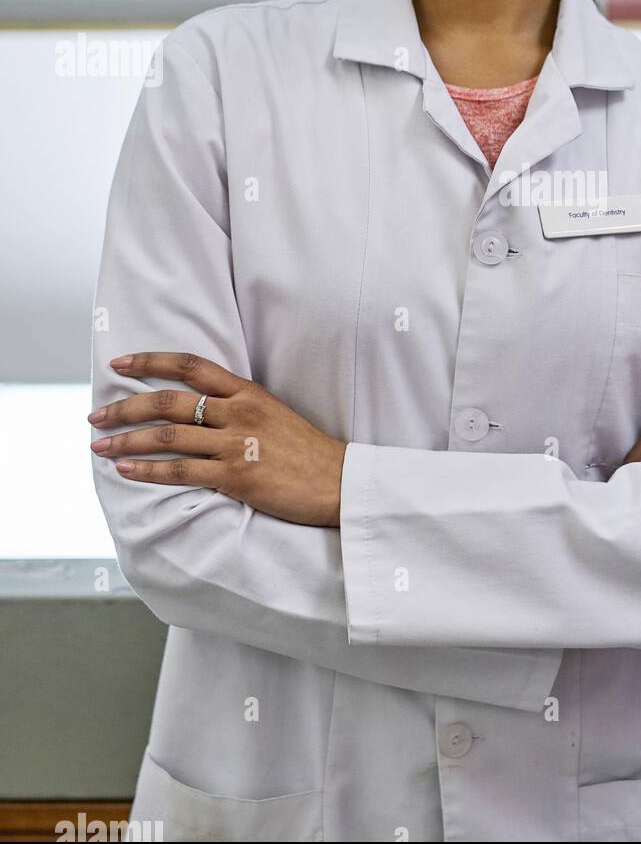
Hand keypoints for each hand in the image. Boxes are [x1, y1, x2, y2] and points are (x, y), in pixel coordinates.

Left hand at [88, 352, 347, 526]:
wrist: (340, 482)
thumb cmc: (308, 453)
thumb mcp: (275, 415)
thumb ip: (239, 408)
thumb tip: (198, 412)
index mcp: (249, 392)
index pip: (191, 365)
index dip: (150, 361)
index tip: (120, 364)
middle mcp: (240, 412)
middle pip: (169, 401)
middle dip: (125, 407)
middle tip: (97, 414)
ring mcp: (237, 444)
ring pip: (168, 436)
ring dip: (126, 440)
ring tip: (100, 446)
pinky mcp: (236, 476)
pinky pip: (181, 471)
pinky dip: (148, 470)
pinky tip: (126, 469)